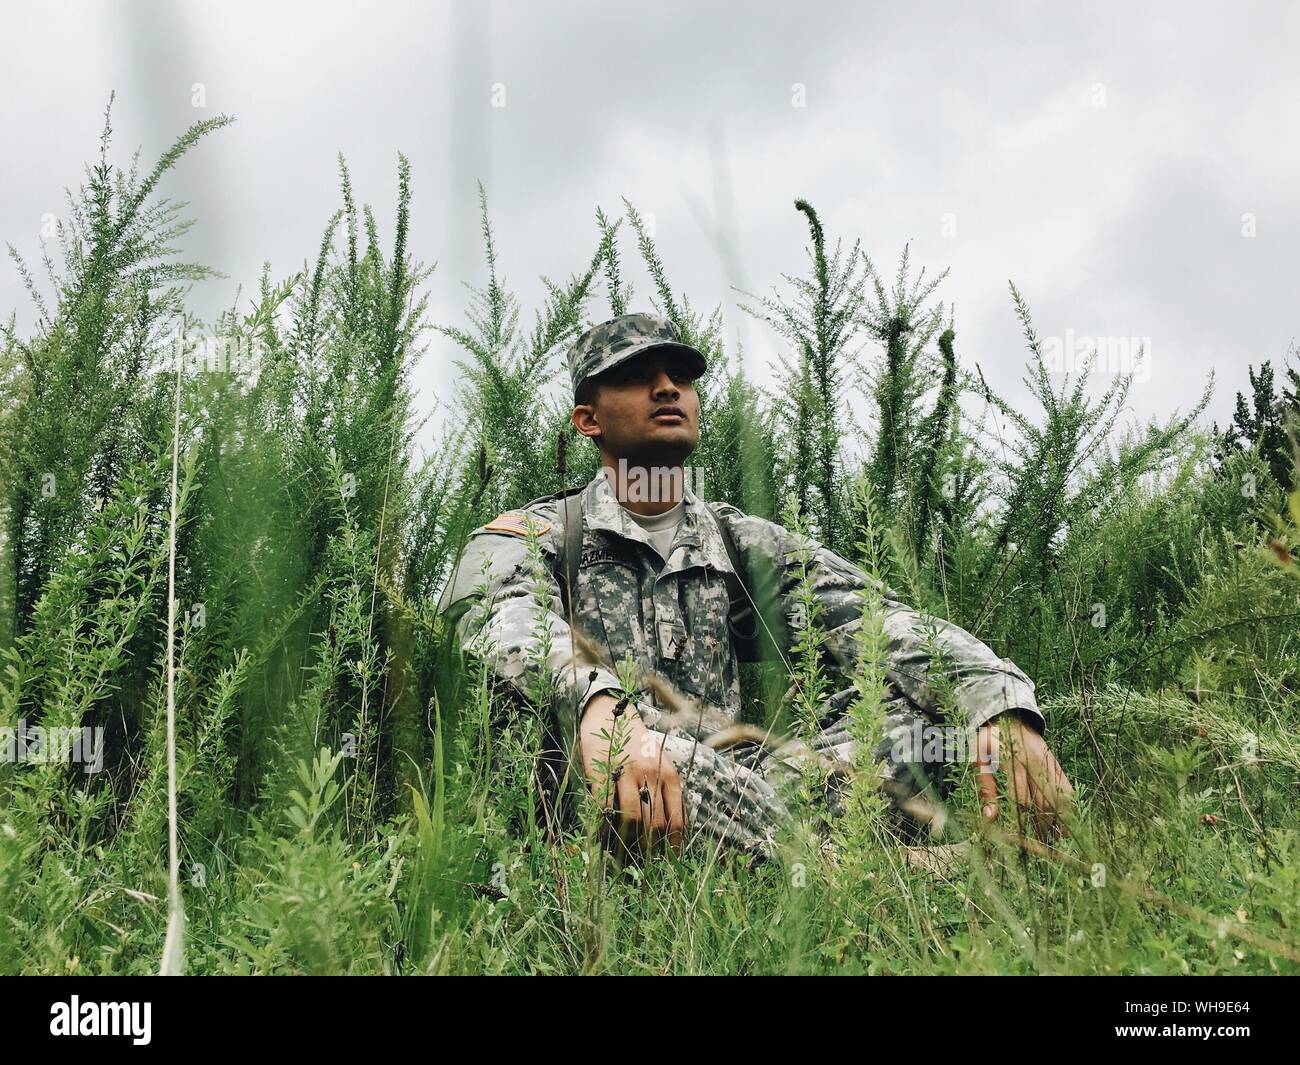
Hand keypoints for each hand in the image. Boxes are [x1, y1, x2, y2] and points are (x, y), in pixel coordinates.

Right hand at [579, 693, 685, 856]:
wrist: (611, 713)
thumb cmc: (637, 743)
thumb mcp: (660, 763)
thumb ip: (666, 791)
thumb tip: (671, 829)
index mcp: (670, 775)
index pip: (677, 819)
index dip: (673, 845)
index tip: (669, 861)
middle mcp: (651, 775)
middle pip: (656, 825)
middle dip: (649, 849)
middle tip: (641, 863)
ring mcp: (626, 774)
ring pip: (633, 820)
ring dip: (627, 842)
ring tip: (622, 854)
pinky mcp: (602, 774)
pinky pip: (606, 809)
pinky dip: (604, 828)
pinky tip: (603, 837)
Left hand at [974, 711, 1073, 840]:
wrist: (1007, 713)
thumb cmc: (988, 740)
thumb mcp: (978, 760)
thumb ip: (985, 788)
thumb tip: (990, 818)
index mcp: (1011, 761)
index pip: (1020, 798)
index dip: (1022, 820)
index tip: (1022, 839)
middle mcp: (1032, 762)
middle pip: (1041, 800)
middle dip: (1043, 824)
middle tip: (1044, 846)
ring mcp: (1045, 761)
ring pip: (1056, 794)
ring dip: (1058, 817)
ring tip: (1059, 839)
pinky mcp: (1053, 761)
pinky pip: (1064, 784)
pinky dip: (1068, 803)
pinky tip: (1069, 819)